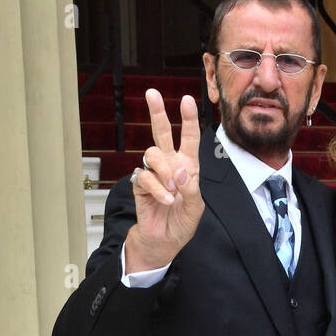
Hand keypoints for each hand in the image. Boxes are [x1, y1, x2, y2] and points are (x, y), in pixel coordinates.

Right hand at [124, 90, 203, 271]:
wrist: (164, 241)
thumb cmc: (181, 223)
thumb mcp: (195, 208)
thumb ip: (191, 189)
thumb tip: (180, 171)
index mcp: (187, 166)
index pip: (188, 138)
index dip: (188, 119)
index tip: (187, 99)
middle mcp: (169, 165)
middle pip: (161, 132)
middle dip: (157, 112)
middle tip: (152, 93)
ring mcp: (153, 173)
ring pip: (152, 153)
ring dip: (164, 172)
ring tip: (172, 190)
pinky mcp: (140, 184)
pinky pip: (145, 177)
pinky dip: (157, 189)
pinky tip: (165, 200)